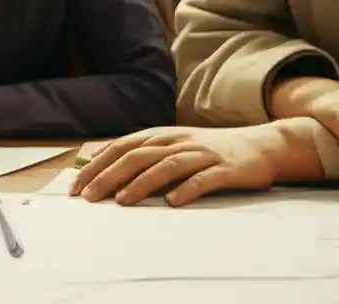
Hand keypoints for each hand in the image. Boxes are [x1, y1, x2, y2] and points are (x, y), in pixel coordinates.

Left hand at [68, 123, 313, 206]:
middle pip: (138, 156)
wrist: (262, 145)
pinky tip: (173, 202)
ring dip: (142, 183)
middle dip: (110, 176)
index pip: (122, 147)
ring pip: (167, 165)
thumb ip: (145, 154)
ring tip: (123, 201)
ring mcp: (203, 154)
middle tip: (90, 197)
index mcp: (163, 136)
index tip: (77, 187)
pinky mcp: (225, 169)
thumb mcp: (175, 146)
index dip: (97, 165)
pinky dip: (187, 189)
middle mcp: (179, 141)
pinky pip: (204, 179)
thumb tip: (104, 164)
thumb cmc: (211, 151)